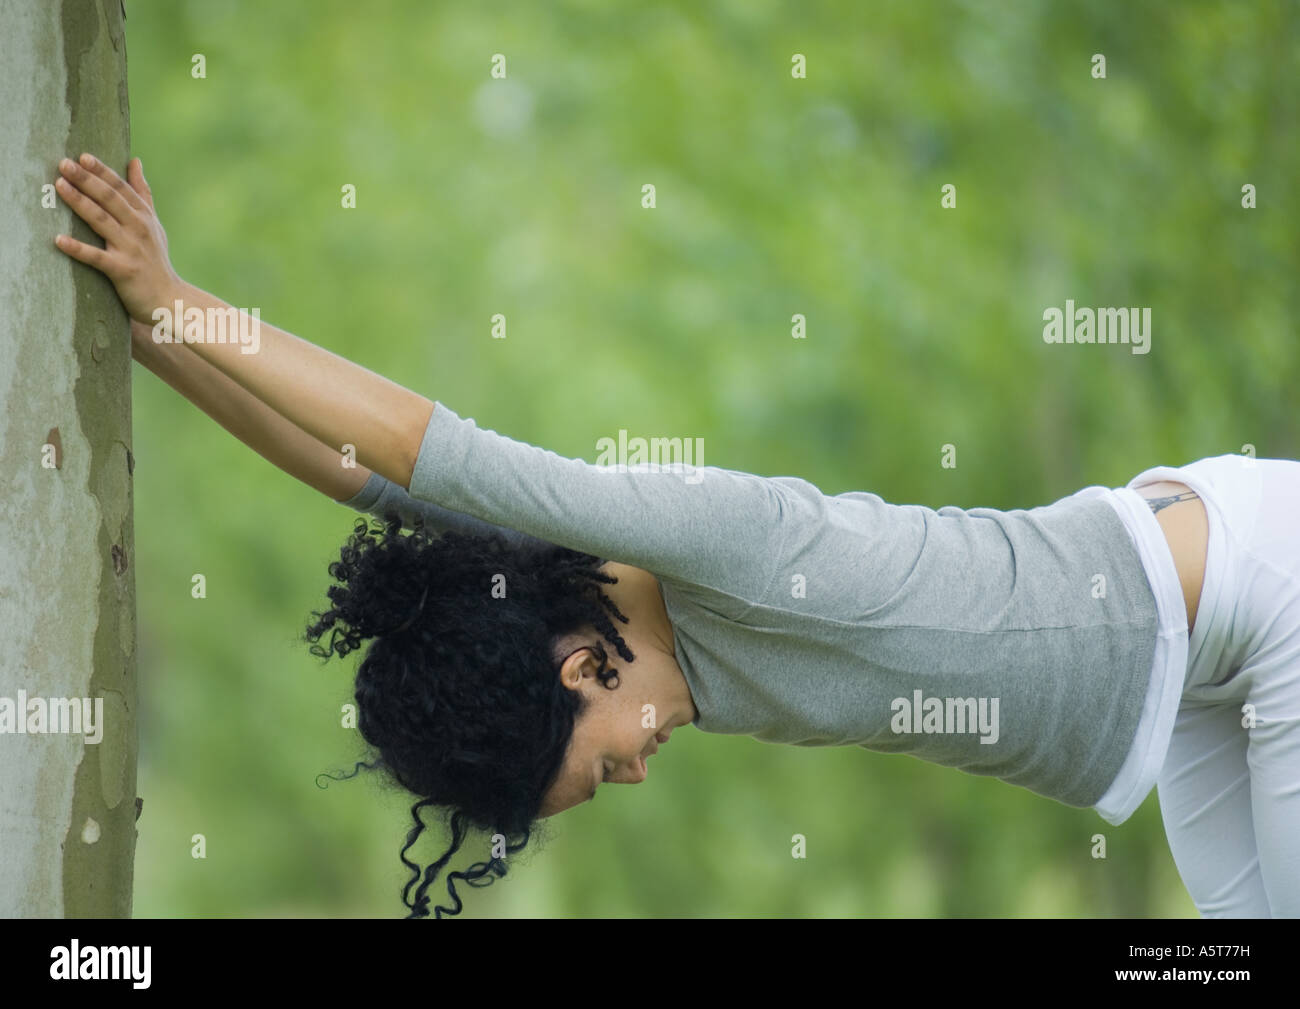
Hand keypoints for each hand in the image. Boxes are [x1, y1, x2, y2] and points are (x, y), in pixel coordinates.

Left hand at [54, 153, 182, 324]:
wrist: (170, 299)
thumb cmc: (156, 261)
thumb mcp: (154, 224)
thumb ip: (142, 193)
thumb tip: (135, 161)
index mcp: (144, 216)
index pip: (122, 188)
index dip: (103, 172)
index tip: (83, 157)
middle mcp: (139, 229)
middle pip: (110, 199)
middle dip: (87, 180)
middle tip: (64, 164)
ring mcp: (131, 249)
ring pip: (102, 221)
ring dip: (80, 203)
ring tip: (60, 186)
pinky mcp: (123, 271)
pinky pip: (97, 258)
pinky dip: (78, 249)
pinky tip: (59, 240)